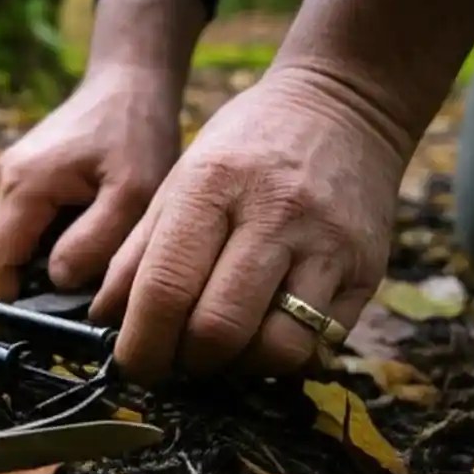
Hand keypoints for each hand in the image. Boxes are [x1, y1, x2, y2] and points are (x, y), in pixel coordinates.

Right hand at [0, 66, 181, 300]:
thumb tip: (60, 280)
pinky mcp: (27, 173)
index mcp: (22, 186)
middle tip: (94, 281)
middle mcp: (5, 180)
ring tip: (99, 245)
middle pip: (9, 254)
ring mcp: (13, 175)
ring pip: (22, 240)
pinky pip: (33, 221)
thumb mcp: (132, 194)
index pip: (0, 264)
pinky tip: (94, 224)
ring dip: (52, 254)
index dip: (24, 298)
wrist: (132, 81)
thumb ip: (94, 243)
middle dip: (42, 277)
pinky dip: (57, 234)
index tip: (64, 314)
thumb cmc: (136, 133)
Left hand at [88, 68, 408, 381]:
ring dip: (240, 366)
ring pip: (277, 349)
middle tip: (177, 358)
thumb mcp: (180, 180)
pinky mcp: (368, 272)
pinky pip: (321, 345)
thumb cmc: (247, 147)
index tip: (132, 364)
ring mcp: (329, 247)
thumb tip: (106, 318)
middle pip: (219, 329)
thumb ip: (139, 251)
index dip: (142, 344)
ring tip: (224, 348)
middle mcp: (276, 216)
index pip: (166, 288)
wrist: (345, 107)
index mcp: (213, 186)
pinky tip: (264, 334)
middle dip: (187, 361)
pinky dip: (283, 356)